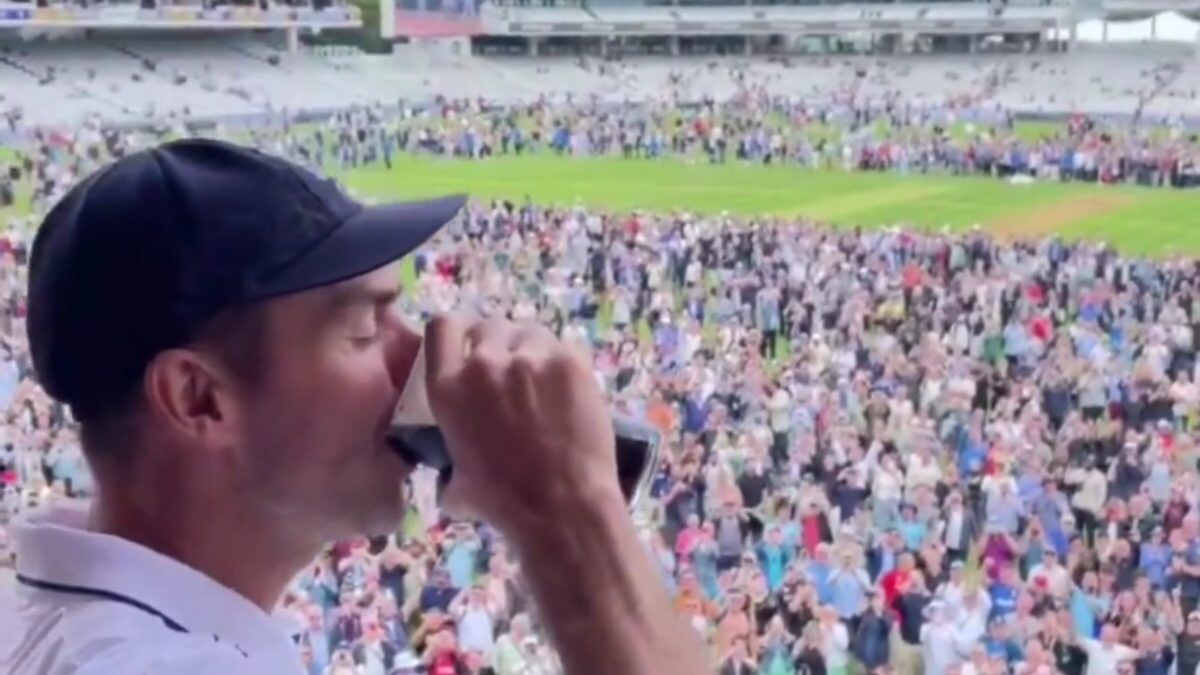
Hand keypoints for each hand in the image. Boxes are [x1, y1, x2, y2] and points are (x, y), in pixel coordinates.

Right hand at [424, 315, 620, 537]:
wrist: (562, 504)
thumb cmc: (505, 501)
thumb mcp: (457, 483)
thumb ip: (449, 462)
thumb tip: (453, 475)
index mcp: (448, 387)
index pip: (443, 327)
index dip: (457, 334)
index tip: (469, 347)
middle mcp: (485, 362)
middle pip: (489, 326)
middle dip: (499, 345)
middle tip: (513, 373)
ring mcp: (530, 357)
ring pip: (528, 333)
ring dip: (532, 351)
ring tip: (544, 382)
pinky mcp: (569, 360)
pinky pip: (562, 347)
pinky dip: (562, 364)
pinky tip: (568, 391)